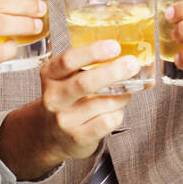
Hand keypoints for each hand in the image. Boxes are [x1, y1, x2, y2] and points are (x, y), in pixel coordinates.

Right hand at [0, 41, 141, 179]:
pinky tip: (115, 111)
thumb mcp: (67, 78)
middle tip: (132, 64)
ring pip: (102, 103)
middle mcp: (54, 98)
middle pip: (84, 83)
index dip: (93, 52)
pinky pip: (108, 121)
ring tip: (126, 91)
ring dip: (122, 95)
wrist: (50, 135)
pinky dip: (118, 113)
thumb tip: (132, 56)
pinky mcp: (78, 137)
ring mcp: (65, 120)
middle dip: (113, 72)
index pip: (68, 61)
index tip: (115, 46)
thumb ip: (90, 66)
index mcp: (50, 76)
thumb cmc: (67, 99)